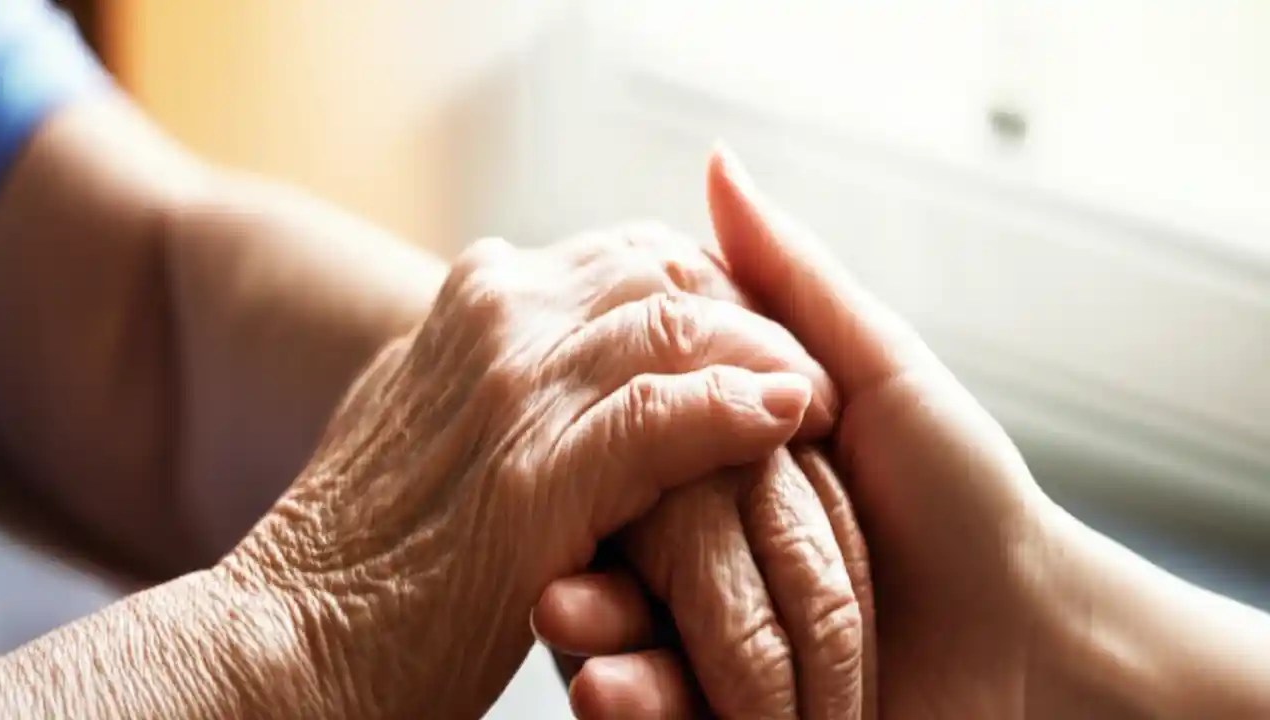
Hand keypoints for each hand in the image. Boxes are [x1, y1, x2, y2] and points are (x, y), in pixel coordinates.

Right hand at [218, 225, 838, 717]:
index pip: (629, 256)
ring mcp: (511, 387)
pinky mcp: (532, 473)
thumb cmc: (365, 554)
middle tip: (809, 360)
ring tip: (820, 397)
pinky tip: (787, 419)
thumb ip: (488, 371)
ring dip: (765, 353)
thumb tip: (557, 355)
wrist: (287, 643)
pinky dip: (735, 408)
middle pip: (665, 270)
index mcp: (473, 300)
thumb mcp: (422, 420)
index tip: (759, 331)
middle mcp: (495, 319)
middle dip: (749, 308)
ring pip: (676, 324)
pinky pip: (661, 412)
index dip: (708, 287)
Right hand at [535, 150, 1064, 718]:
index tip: (547, 447)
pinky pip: (663, 709)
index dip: (588, 460)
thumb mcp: (876, 371)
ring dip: (591, 644)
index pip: (629, 461)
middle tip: (551, 591)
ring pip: (623, 640)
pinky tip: (612, 696)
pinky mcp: (726, 709)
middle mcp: (704, 551)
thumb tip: (716, 163)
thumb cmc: (964, 496)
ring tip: (567, 634)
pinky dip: (634, 705)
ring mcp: (712, 636)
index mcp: (719, 470)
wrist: (1033, 641)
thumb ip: (790, 281)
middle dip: (579, 577)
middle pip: (612, 559)